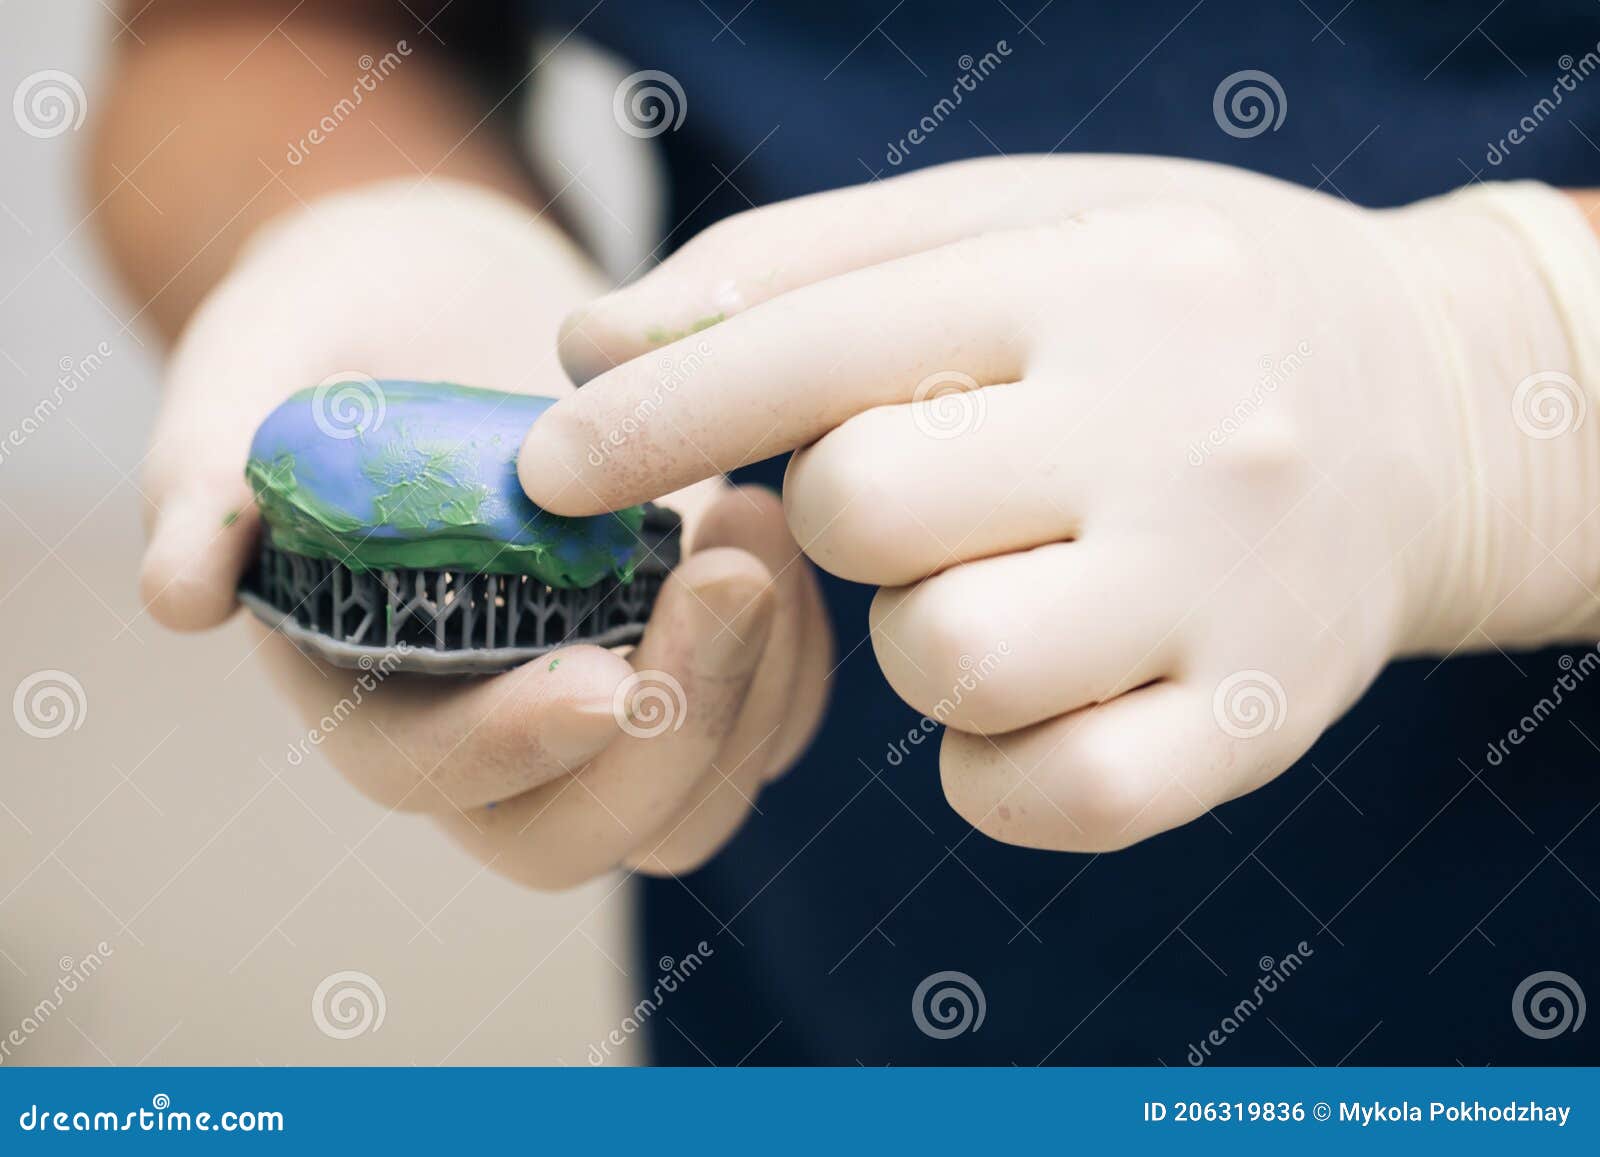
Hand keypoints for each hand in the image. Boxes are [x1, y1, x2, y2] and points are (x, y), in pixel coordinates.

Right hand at [141, 179, 828, 885]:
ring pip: (696, 793)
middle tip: (734, 573)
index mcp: (363, 680)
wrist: (448, 291)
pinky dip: (797, 650)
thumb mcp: (251, 362)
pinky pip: (768, 714)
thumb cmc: (337, 325)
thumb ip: (203, 469)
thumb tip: (178, 595)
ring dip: (754, 683)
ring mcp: (598, 695)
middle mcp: (487, 720)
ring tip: (763, 512)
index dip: (510, 749)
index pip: (427, 772)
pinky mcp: (684, 655)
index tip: (606, 679)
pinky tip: (781, 518)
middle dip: (674, 726)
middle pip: (587, 827)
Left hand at [517, 156, 1599, 851]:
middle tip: (903, 491)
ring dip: (918, 639)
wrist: (1431, 409)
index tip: (549, 463)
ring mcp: (1222, 589)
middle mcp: (1173, 429)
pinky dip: (989, 764)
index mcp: (1093, 279)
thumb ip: (794, 273)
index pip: (818, 345)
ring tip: (992, 581)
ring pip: (952, 659)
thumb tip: (589, 353)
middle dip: (830, 515)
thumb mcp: (1011, 228)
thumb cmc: (1167, 309)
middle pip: (866, 512)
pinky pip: (1045, 795)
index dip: (656, 413)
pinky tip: (1029, 691)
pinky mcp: (1251, 722)